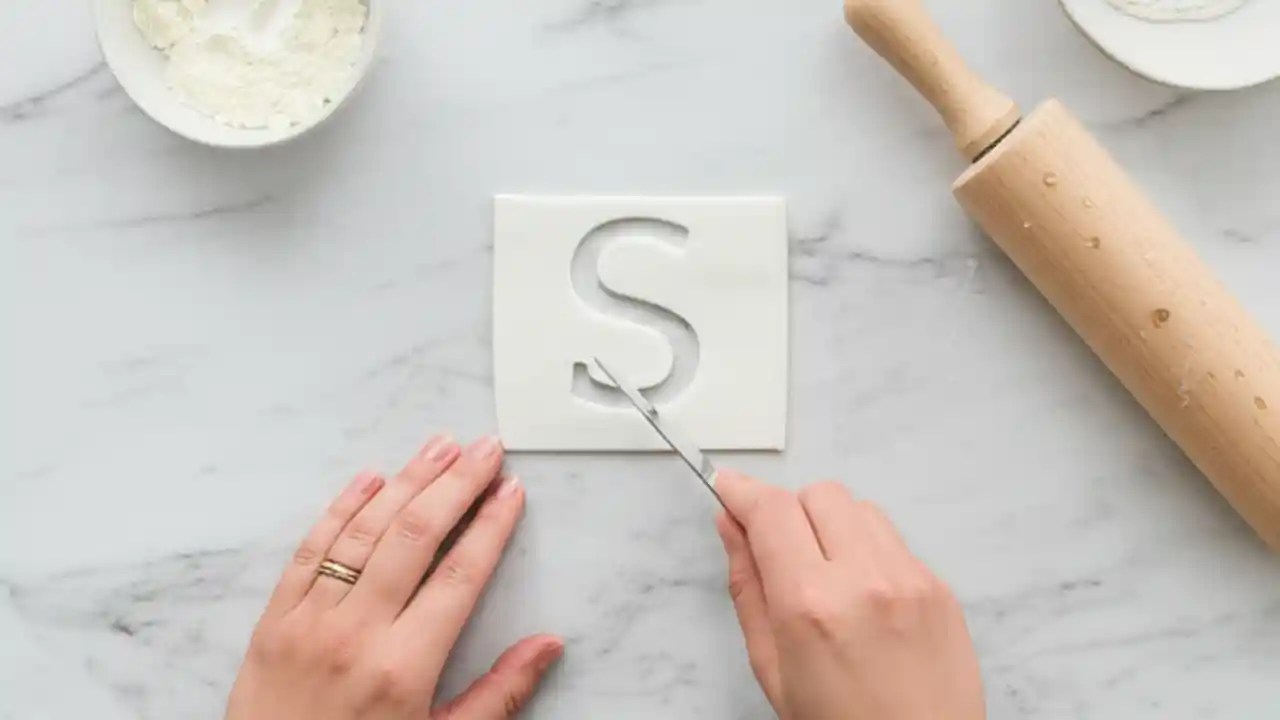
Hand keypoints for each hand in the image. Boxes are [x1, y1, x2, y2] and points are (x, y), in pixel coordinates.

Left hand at [227, 434, 562, 719]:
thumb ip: (499, 694)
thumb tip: (548, 646)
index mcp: (404, 668)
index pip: (460, 575)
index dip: (491, 526)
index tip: (511, 491)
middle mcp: (355, 635)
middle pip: (414, 537)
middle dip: (456, 484)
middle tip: (485, 449)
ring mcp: (309, 622)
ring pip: (364, 531)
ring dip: (406, 482)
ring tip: (439, 446)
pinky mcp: (275, 620)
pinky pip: (310, 550)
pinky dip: (340, 509)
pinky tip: (368, 480)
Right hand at [714, 471, 984, 719]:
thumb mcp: (772, 668)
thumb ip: (748, 588)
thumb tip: (731, 529)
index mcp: (810, 605)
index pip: (770, 511)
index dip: (741, 490)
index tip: (727, 487)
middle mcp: (864, 580)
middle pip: (817, 494)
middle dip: (788, 511)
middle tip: (777, 547)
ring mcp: (910, 579)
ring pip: (859, 507)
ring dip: (831, 524)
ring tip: (825, 573)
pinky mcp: (939, 587)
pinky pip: (893, 540)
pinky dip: (868, 550)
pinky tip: (862, 595)